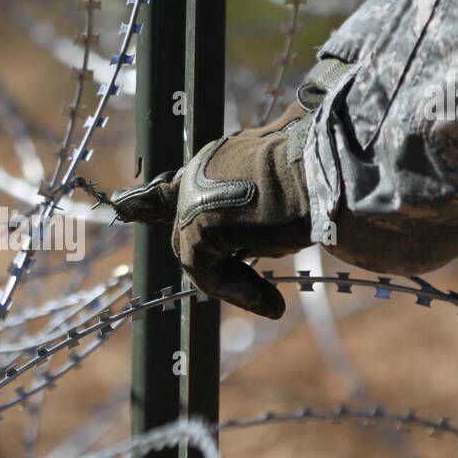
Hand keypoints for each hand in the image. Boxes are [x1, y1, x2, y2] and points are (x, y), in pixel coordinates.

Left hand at [112, 103, 314, 318]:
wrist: (335, 172)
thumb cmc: (328, 178)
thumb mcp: (290, 186)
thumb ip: (261, 205)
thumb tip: (258, 228)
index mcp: (222, 155)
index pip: (175, 183)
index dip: (149, 200)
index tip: (123, 204)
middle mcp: (201, 169)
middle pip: (189, 231)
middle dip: (216, 268)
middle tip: (261, 299)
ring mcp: (195, 193)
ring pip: (195, 254)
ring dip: (234, 284)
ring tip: (272, 302)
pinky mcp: (197, 222)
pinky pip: (205, 271)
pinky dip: (237, 291)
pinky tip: (270, 303)